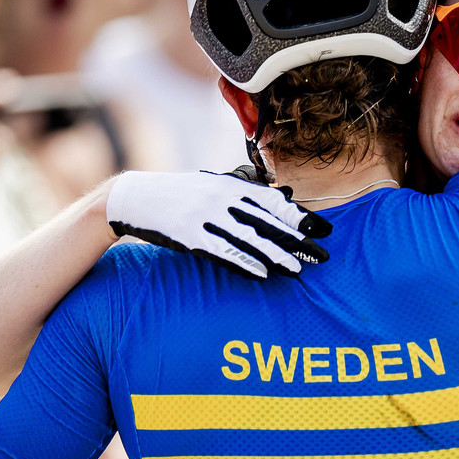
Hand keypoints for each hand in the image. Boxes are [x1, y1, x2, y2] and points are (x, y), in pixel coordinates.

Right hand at [106, 170, 331, 279]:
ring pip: (248, 239)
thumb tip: (284, 196)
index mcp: (230, 185)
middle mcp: (221, 198)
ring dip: (276, 256)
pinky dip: (244, 263)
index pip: (273, 201)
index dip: (300, 217)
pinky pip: (222, 252)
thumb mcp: (212, 185)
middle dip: (297, 240)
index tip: (324, 229)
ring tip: (297, 269)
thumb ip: (246, 193)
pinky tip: (262, 274)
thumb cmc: (180, 194)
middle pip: (267, 222)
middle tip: (322, 255)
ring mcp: (204, 217)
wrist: (135, 198)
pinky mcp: (189, 236)